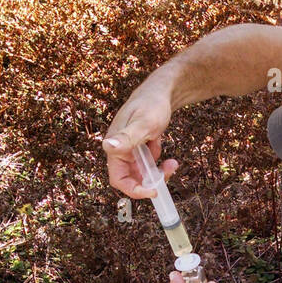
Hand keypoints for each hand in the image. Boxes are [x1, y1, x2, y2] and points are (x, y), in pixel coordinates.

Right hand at [103, 81, 177, 198]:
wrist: (162, 92)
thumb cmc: (151, 103)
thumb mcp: (143, 123)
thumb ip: (127, 137)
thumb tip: (109, 146)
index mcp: (115, 147)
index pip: (119, 180)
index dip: (134, 189)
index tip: (153, 190)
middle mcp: (119, 151)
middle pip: (132, 179)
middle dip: (150, 180)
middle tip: (168, 172)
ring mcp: (130, 150)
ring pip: (142, 173)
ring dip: (157, 172)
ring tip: (172, 162)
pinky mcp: (139, 148)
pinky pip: (148, 164)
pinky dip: (158, 161)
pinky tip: (159, 143)